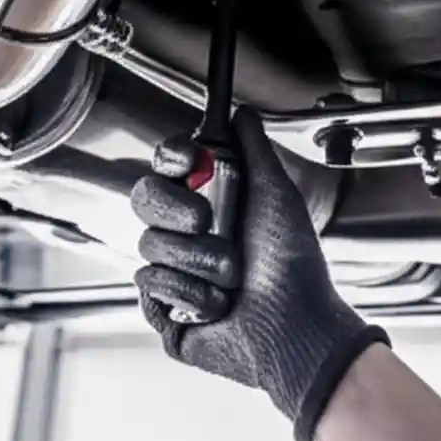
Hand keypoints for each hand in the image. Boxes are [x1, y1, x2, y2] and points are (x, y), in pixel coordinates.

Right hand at [130, 108, 387, 440]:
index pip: (169, 167)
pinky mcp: (164, 310)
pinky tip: (216, 303)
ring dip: (198, 260)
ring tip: (232, 276)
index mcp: (212, 203)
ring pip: (150, 244)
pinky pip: (151, 285)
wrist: (295, 326)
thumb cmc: (293, 265)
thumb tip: (243, 113)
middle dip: (176, 209)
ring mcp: (174, 271)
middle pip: (145, 198)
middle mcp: (189, 234)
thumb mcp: (276, 196)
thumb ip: (254, 150)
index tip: (184, 161)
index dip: (170, 160)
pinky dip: (188, 292)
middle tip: (207, 221)